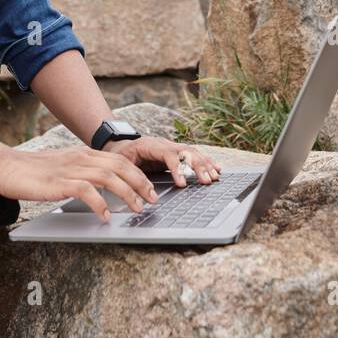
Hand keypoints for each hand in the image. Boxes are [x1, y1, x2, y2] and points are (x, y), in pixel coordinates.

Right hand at [0, 145, 161, 222]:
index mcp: (84, 154)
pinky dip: (99, 203)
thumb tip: (102, 189)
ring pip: (107, 177)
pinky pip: (85, 190)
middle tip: (153, 200)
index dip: (138, 174)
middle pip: (120, 166)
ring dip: (126, 193)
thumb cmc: (33, 171)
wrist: (4, 165)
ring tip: (137, 208)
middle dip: (140, 183)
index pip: (120, 160)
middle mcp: (80, 158)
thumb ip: (82, 173)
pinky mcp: (57, 183)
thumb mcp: (63, 167)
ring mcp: (69, 169)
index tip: (150, 189)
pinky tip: (105, 215)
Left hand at [104, 136, 222, 187]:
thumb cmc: (121, 155)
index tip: (182, 183)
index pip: (168, 155)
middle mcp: (164, 143)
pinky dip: (206, 162)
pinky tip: (217, 169)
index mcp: (150, 145)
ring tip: (214, 177)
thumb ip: (133, 176)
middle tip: (206, 181)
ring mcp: (172, 146)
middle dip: (198, 167)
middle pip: (186, 151)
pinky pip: (194, 155)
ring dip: (205, 165)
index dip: (177, 169)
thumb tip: (146, 193)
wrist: (120, 144)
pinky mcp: (177, 152)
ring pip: (193, 152)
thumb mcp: (122, 164)